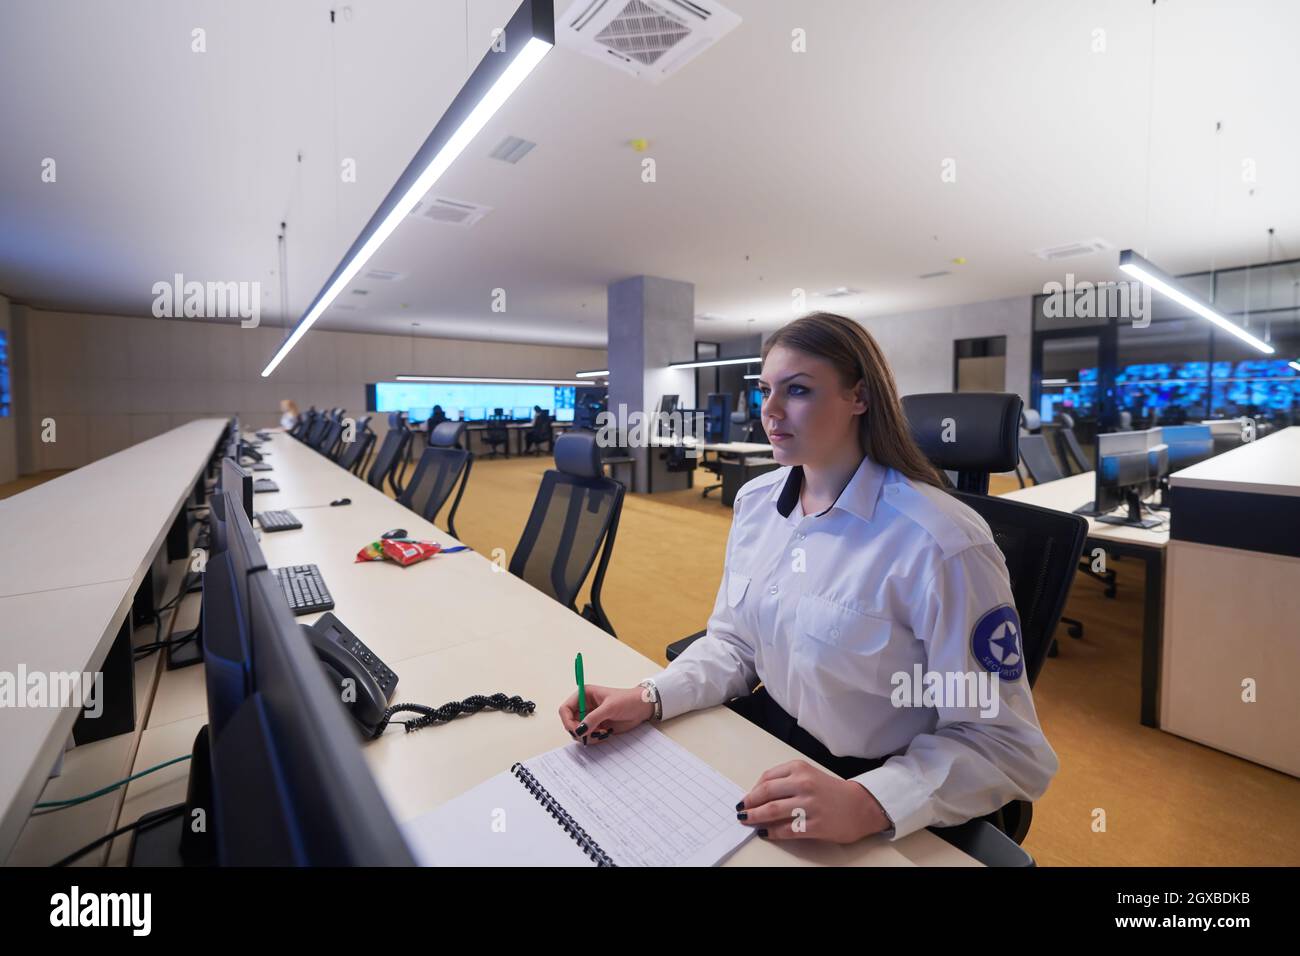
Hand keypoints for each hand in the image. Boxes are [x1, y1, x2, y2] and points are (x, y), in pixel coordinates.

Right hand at [558, 684, 654, 744]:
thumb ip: (593, 718)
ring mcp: (591, 717)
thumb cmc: (627, 700)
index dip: (567, 721)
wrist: (642, 708)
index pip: (565, 709)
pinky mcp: (597, 726)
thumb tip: (579, 730)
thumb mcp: (610, 707)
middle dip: (579, 731)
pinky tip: (606, 733)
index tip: (576, 731)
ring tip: (602, 733)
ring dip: (588, 736)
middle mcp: (585, 706)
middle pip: (570, 723)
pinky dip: (594, 738)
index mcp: (584, 695)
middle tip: (592, 734)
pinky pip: (588, 736)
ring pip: (579, 732)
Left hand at [736, 760, 889, 842]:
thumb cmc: (831, 791)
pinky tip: (765, 832)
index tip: (746, 798)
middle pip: (766, 794)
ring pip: (773, 811)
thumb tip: (758, 795)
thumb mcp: (808, 775)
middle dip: (749, 804)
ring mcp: (809, 805)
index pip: (767, 778)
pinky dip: (772, 832)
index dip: (753, 790)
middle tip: (741, 811)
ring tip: (747, 821)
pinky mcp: (815, 825)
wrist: (861, 806)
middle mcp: (804, 784)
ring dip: (755, 817)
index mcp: (800, 768)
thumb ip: (786, 781)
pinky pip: (786, 829)